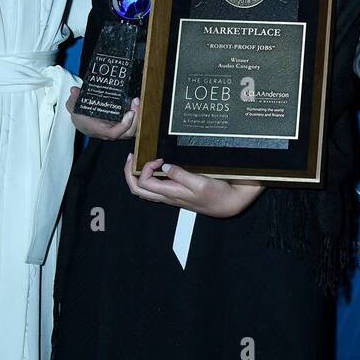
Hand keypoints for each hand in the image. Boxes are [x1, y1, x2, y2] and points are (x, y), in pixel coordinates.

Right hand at [67, 86, 137, 139]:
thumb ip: (73, 99)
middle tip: (136, 102)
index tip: (129, 112)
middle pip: (127, 133)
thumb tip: (74, 90)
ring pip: (131, 130)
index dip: (124, 125)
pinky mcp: (120, 126)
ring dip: (137, 117)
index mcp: (97, 129)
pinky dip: (136, 117)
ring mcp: (116, 130)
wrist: (82, 120)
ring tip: (137, 102)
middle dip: (135, 119)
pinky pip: (132, 125)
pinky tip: (136, 105)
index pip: (113, 133)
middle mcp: (108, 133)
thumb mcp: (73, 106)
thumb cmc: (79, 115)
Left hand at [124, 153, 263, 217]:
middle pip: (137, 189)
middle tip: (132, 156)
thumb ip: (181, 175)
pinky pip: (156, 187)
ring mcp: (171, 195)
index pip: (144, 183)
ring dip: (137, 175)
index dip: (145, 168)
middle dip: (129, 173)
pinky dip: (149, 176)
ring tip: (140, 159)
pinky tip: (157, 165)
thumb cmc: (218, 194)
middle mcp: (168, 196)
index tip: (159, 157)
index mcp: (171, 194)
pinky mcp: (177, 192)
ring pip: (144, 189)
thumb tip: (163, 166)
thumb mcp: (201, 183)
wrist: (230, 203)